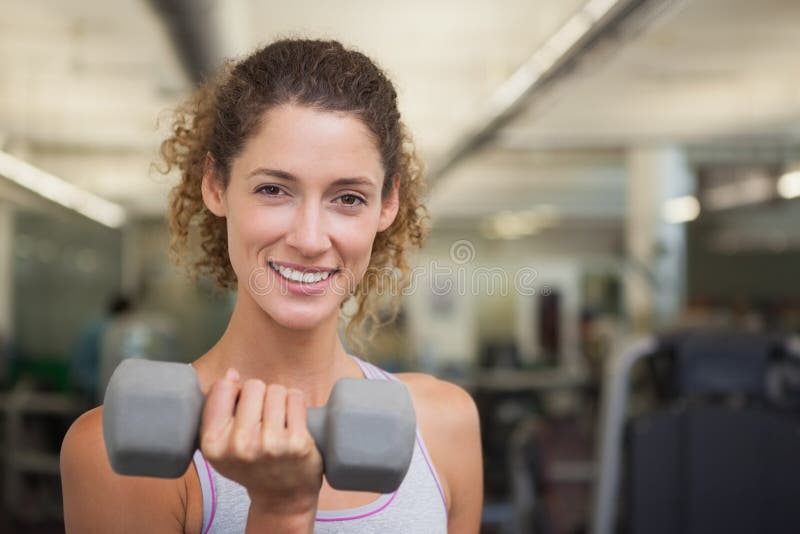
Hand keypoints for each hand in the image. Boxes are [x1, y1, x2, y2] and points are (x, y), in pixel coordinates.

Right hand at [200, 368, 322, 515]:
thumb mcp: (223, 443)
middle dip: (260, 396)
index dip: (235, 393)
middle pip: (253, 386)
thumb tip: (231, 374)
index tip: (242, 410)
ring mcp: (269, 445)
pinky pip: (296, 397)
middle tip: (264, 421)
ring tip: (278, 423)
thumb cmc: (252, 464)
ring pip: (276, 390)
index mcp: (212, 443)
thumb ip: (219, 408)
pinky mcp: (297, 443)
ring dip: (280, 400)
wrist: (282, 497)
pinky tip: (294, 423)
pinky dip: (296, 404)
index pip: (223, 387)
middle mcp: (239, 445)